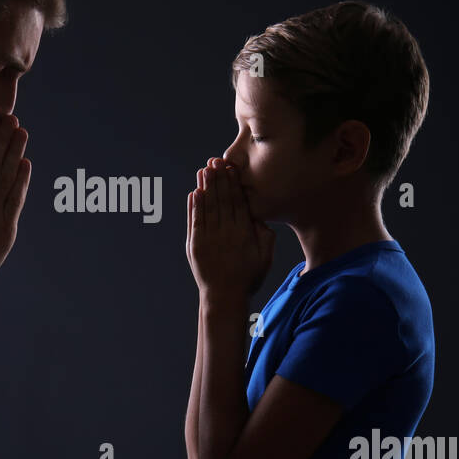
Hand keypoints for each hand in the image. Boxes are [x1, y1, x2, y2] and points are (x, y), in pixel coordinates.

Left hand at [186, 157, 273, 301]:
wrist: (224, 297)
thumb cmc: (248, 277)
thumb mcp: (265, 257)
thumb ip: (264, 236)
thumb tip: (258, 216)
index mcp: (244, 233)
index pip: (238, 202)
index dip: (233, 184)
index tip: (231, 169)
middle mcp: (226, 233)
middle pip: (222, 200)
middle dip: (218, 179)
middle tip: (215, 161)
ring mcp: (209, 238)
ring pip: (208, 207)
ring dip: (205, 187)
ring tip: (204, 170)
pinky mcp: (195, 245)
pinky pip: (195, 221)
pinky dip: (194, 206)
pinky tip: (194, 193)